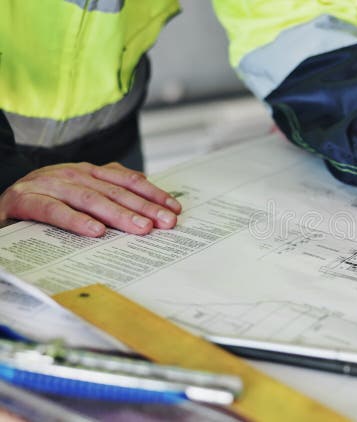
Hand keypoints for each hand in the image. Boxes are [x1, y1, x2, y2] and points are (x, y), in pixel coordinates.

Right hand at [0, 162, 181, 236]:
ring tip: (140, 228)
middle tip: (166, 222)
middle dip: (144, 207)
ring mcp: (48, 185)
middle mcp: (71, 174)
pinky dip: (76, 220)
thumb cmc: (45, 199)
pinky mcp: (25, 200)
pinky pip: (54, 211)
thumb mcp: (79, 192)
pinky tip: (95, 231)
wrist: (0, 204)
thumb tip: (145, 193)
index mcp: (87, 172)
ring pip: (90, 199)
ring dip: (118, 214)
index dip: (152, 194)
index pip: (127, 181)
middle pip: (114, 191)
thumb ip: (107, 191)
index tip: (174, 209)